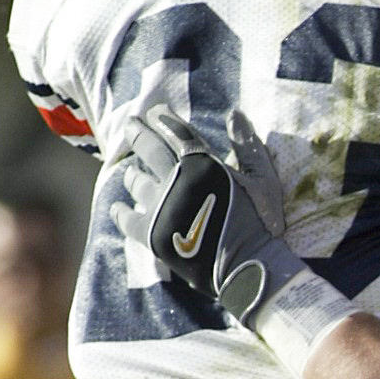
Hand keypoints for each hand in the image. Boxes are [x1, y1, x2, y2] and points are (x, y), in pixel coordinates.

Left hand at [111, 104, 302, 325]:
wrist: (247, 267)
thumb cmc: (260, 222)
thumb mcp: (262, 180)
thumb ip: (247, 146)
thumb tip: (234, 114)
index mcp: (201, 163)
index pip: (176, 132)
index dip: (164, 118)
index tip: (155, 111)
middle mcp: (175, 180)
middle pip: (149, 148)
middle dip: (138, 132)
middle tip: (131, 123)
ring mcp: (160, 207)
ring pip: (136, 181)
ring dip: (133, 173)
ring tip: (131, 171)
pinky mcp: (151, 234)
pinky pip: (126, 219)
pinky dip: (120, 212)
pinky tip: (117, 208)